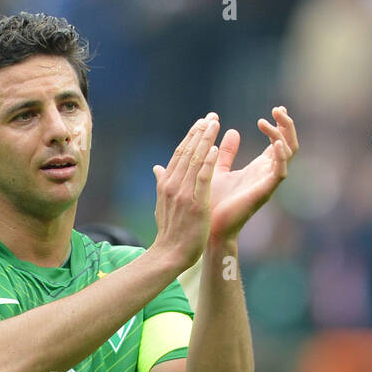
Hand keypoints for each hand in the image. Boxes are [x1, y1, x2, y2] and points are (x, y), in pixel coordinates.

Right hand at [148, 113, 220, 273]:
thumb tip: (156, 167)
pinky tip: (215, 149)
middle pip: (187, 152)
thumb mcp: (162, 204)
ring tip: (215, 124)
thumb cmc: (169, 232)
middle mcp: (173, 185)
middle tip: (211, 117)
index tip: (201, 122)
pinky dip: (208, 163)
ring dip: (205, 141)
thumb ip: (161, 183)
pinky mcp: (195, 204)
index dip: (191, 136)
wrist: (169, 254)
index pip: (179, 153)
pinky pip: (202, 179)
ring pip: (194, 161)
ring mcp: (183, 194)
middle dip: (200, 132)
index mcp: (166, 183)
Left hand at [207, 105, 297, 242]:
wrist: (208, 226)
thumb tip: (232, 131)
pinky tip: (276, 143)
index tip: (274, 110)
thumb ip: (226, 152)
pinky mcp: (264, 192)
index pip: (278, 142)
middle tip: (278, 109)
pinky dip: (281, 157)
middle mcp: (266, 174)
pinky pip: (280, 173)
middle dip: (286, 126)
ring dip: (283, 135)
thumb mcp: (219, 169)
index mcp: (258, 168)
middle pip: (288, 145)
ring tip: (273, 119)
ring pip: (288, 155)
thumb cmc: (214, 202)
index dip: (279, 126)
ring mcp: (267, 183)